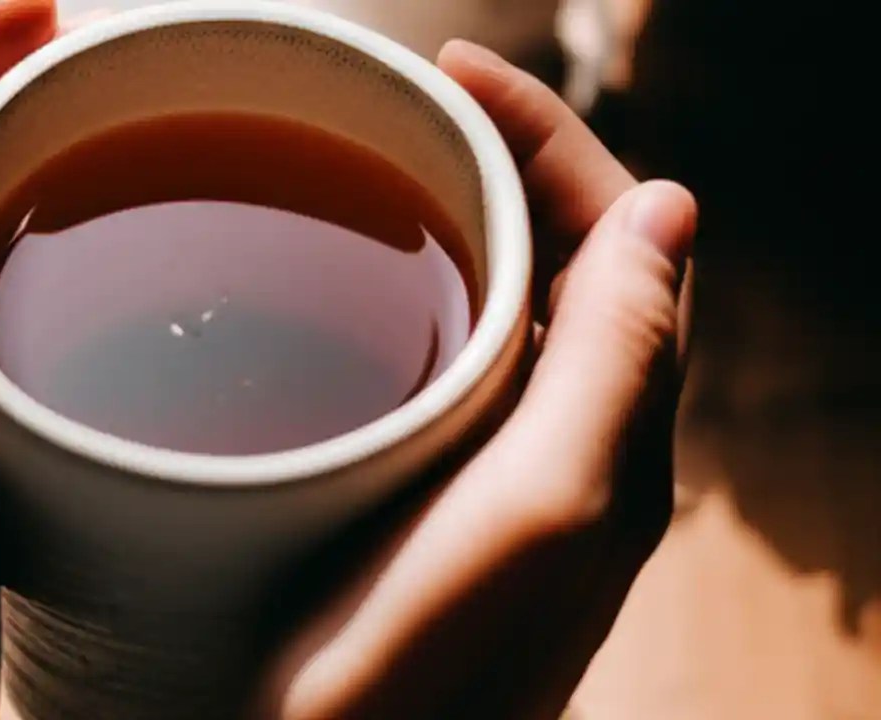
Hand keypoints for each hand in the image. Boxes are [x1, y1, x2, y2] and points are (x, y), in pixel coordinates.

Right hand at [266, 43, 696, 718]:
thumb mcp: (539, 506)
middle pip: (580, 262)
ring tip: (398, 163)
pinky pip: (466, 362)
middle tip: (418, 102)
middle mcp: (579, 449)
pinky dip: (434, 294)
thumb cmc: (419, 669)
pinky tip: (376, 287)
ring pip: (524, 307)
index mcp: (616, 439)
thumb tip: (677, 205)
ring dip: (477, 220)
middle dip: (516, 161)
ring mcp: (511, 472)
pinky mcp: (444, 494)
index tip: (454, 69)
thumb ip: (617, 362)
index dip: (553, 139)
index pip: (623, 243)